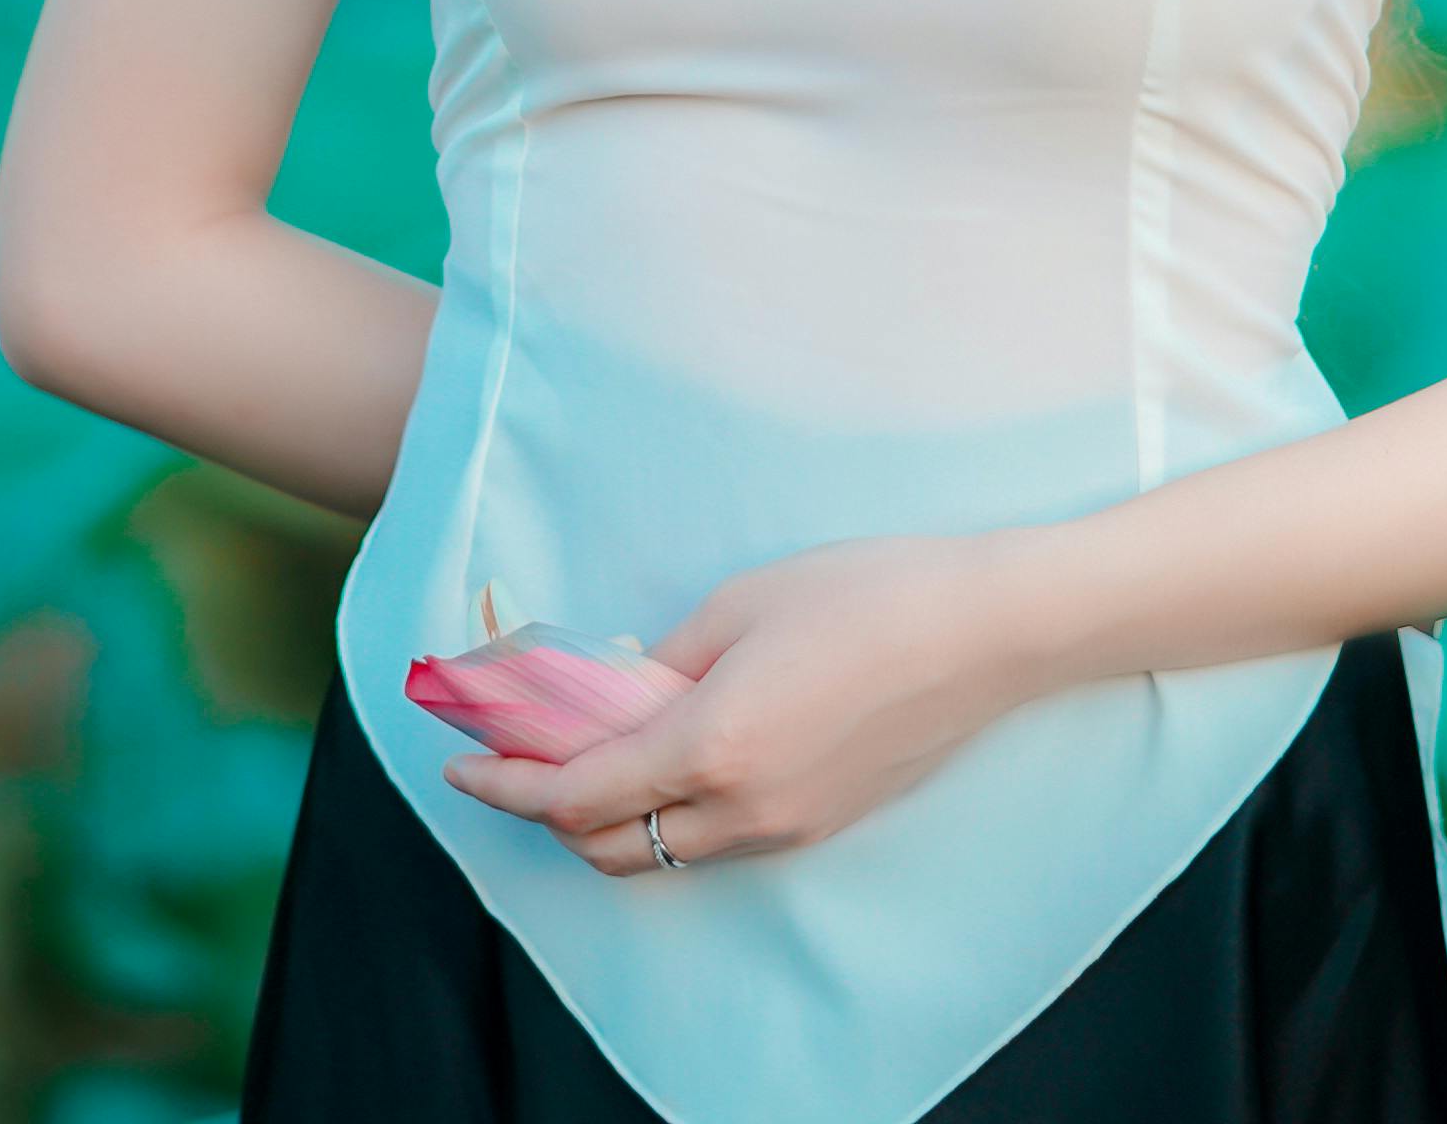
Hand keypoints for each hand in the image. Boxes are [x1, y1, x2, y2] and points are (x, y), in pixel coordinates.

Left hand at [435, 532, 1038, 875]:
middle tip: (512, 761)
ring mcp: (786, 828)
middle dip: (544, 812)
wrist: (988, 632)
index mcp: (710, 746)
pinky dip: (668, 816)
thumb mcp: (741, 604)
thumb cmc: (867, 593)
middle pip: (606, 845)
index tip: (458, 765)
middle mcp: (741, 808)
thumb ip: (664, 662)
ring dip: (607, 820)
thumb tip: (618, 693)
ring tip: (585, 758)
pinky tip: (668, 759)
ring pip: (662, 854)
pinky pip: (716, 843)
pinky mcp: (821, 824)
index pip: (573, 793)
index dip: (503, 784)